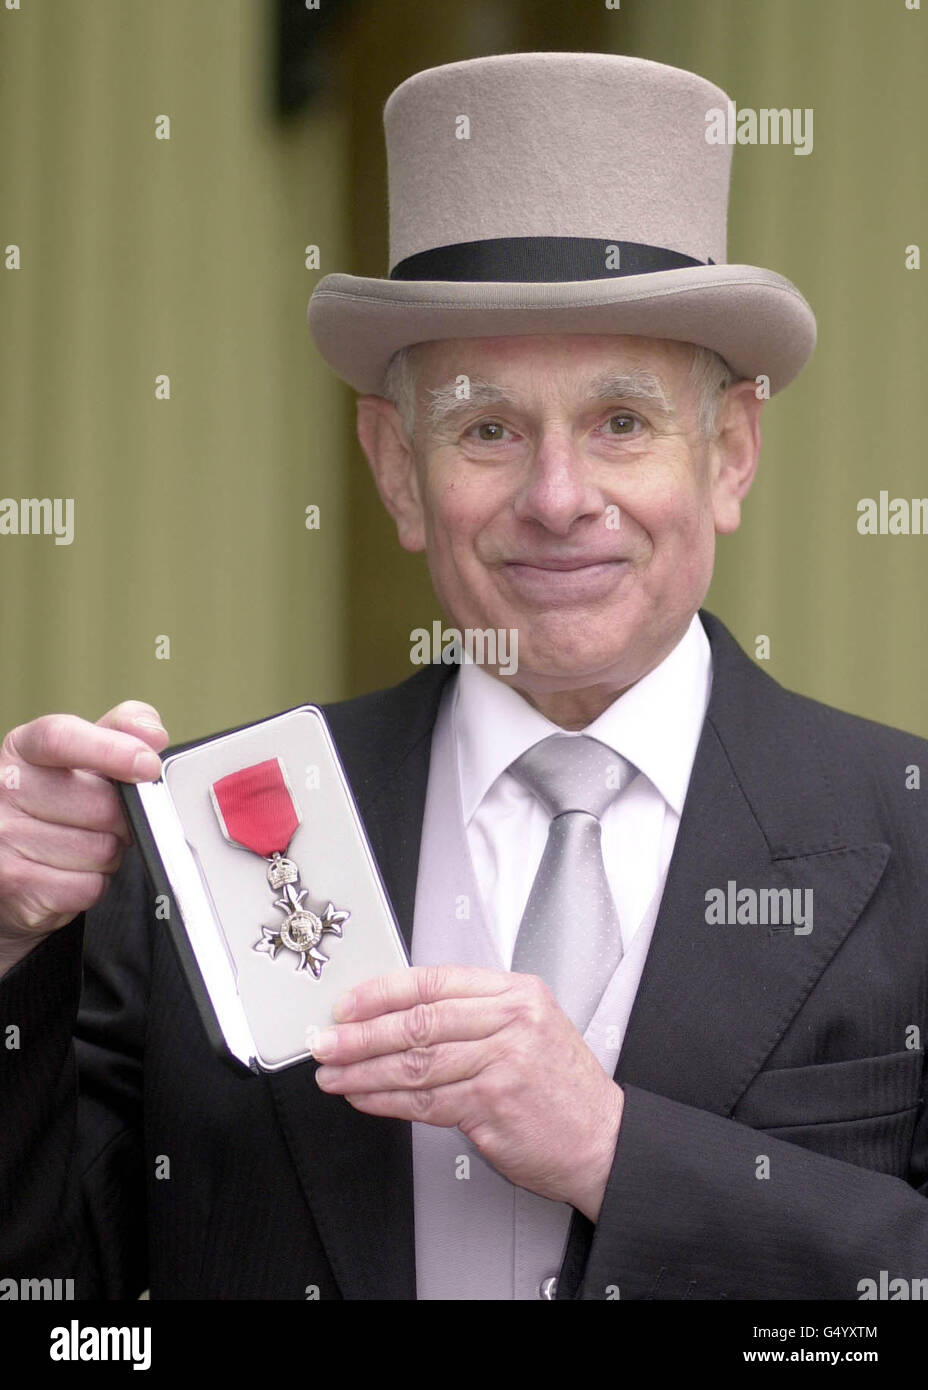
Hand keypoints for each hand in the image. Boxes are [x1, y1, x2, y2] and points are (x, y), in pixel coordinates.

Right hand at [0, 701, 168, 969]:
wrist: (5, 860)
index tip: (148, 765)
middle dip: (123, 818)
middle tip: (108, 820)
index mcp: (23, 749)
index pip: (62, 739)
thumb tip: (152, 733)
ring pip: (101, 850)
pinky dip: (93, 884)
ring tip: (83, 845)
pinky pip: (88, 886)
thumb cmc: (52, 800)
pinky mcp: (14, 886)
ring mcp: (3, 839)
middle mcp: (4, 789)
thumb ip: (120, 730)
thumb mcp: (80, 754)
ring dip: (108, 853)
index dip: (111, 750)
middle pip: (102, 806)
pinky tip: (70, 873)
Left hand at [312, 964, 623, 1221]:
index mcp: (517, 993)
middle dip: (362, 1033)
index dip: (382, 992)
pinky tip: (365, 1098)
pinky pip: (425, 1101)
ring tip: (335, 1074)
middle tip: (328, 1040)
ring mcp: (503, 1062)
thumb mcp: (529, 1028)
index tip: (348, 1004)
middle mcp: (512, 1022)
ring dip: (364, 1070)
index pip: (435, 982)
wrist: (603, 1141)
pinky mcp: (492, 1105)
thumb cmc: (561, 1088)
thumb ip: (475, 1015)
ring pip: (416, 1062)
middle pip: (419, 1021)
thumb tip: (399, 1016)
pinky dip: (387, 1101)